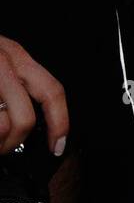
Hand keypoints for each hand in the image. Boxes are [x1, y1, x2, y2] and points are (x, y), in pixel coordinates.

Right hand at [0, 37, 68, 156]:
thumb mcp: (1, 60)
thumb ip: (17, 82)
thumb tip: (38, 120)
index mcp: (15, 56)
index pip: (51, 90)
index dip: (60, 122)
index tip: (57, 146)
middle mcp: (2, 63)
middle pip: (24, 119)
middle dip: (12, 141)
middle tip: (0, 145)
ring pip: (2, 127)